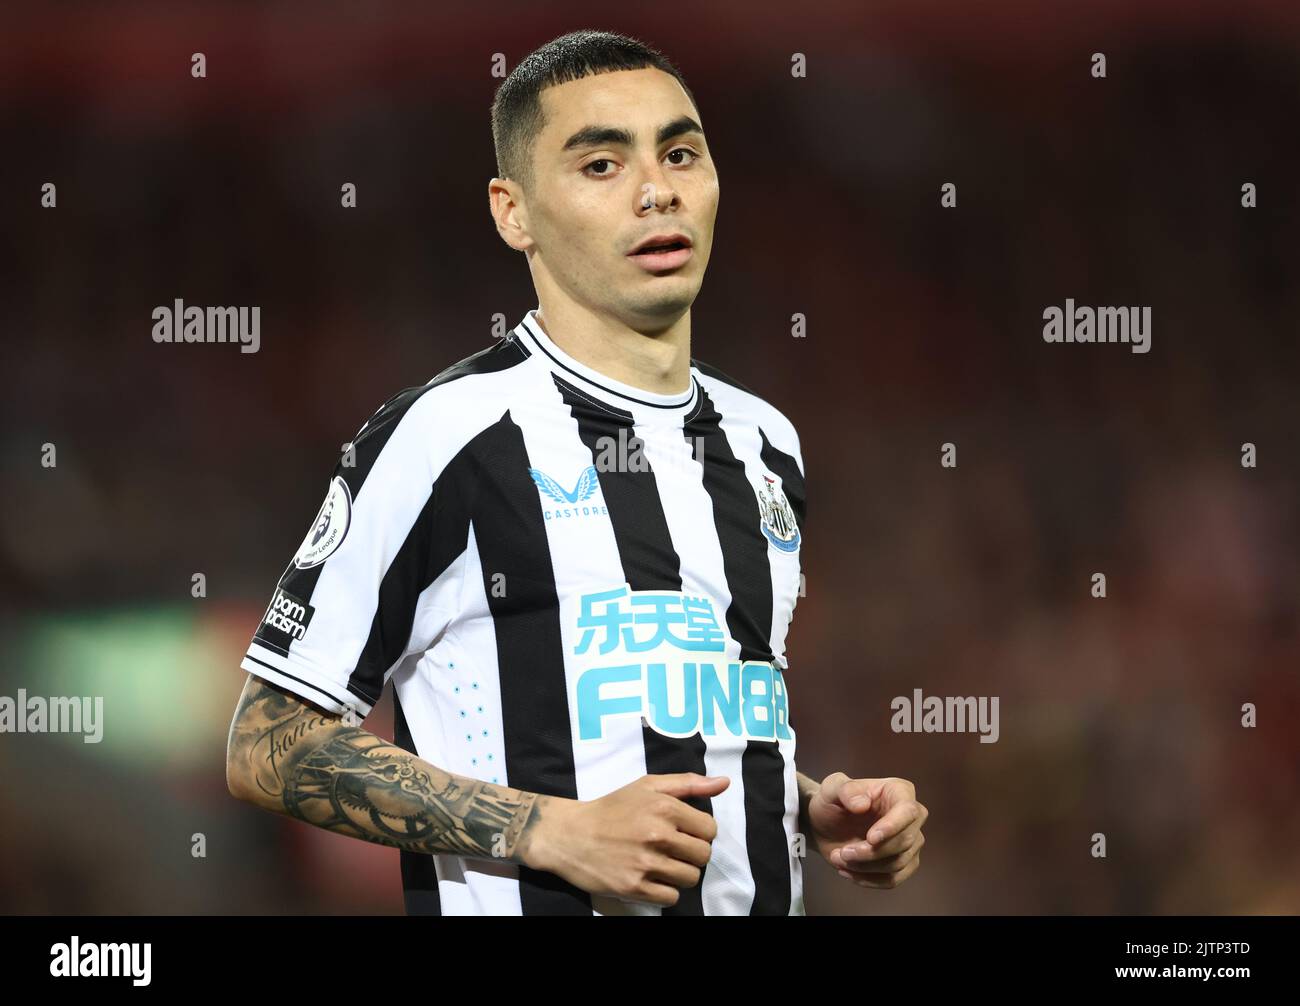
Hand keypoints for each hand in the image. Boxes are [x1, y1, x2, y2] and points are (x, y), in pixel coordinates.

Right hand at [524, 772, 727, 906]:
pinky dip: (665, 891)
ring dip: (680, 873)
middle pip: (704, 855)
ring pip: (690, 878)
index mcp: (665, 807)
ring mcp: (646, 863)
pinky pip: (671, 898)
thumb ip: (688, 783)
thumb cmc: (612, 807)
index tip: (683, 831)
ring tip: (662, 864)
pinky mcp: (633, 888)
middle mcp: (658, 835)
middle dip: (692, 853)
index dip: (699, 831)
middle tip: (673, 849)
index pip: (710, 829)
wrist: (570, 834)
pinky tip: (651, 878)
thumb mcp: (647, 785)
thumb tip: (724, 783)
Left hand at [806, 773, 926, 888]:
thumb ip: (845, 790)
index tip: (871, 838)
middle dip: (871, 852)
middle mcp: (911, 817)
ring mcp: (910, 842)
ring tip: (839, 858)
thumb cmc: (832, 802)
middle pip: (904, 842)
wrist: (825, 825)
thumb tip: (862, 805)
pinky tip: (847, 871)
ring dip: (865, 867)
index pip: (908, 811)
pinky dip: (868, 879)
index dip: (892, 827)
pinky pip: (893, 879)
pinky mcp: (903, 864)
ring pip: (898, 864)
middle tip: (843, 852)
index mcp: (899, 791)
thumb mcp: (831, 788)